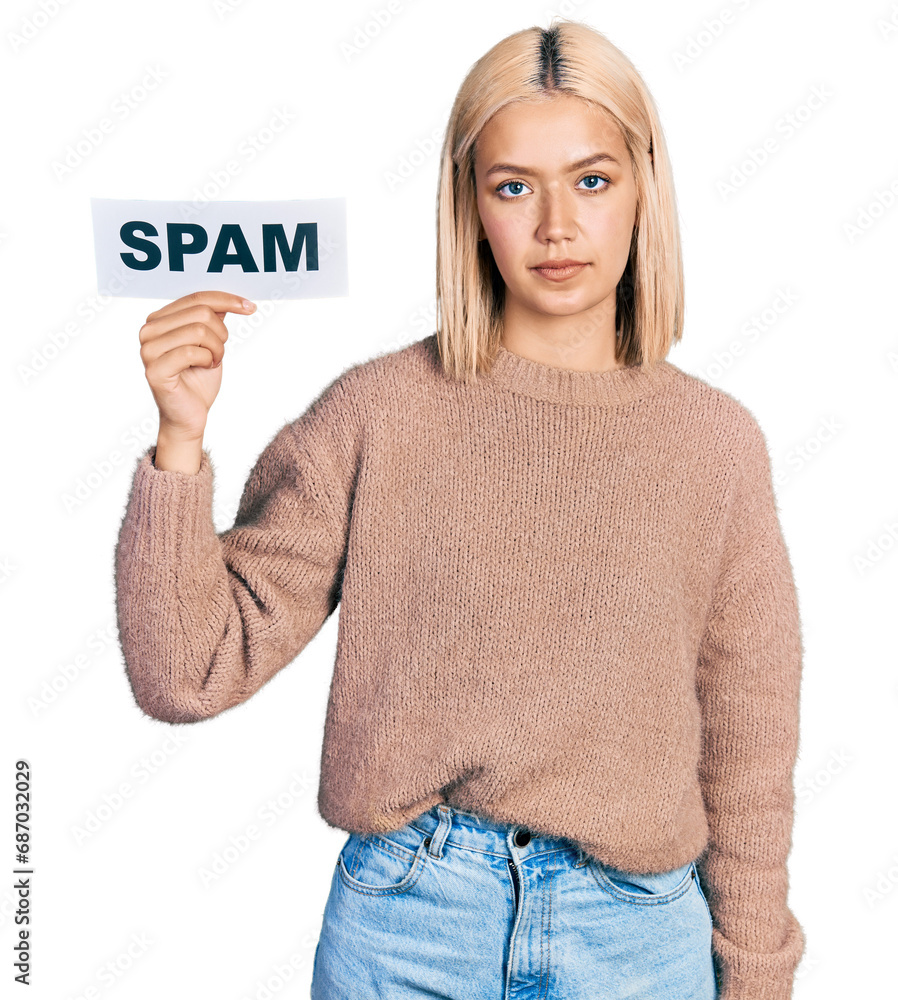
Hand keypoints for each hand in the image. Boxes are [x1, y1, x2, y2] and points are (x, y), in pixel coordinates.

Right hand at [138, 290, 255, 440]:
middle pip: (201, 313)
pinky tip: (203, 368)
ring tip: (210, 362)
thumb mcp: (210, 343)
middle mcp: (148, 331)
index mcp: (159, 320)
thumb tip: (227, 298)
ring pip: (199, 330)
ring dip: (216, 349)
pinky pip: (192, 352)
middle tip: (219, 353)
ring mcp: (148, 350)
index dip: (226, 299)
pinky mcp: (154, 369)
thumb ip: (211, 318)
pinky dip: (207, 360)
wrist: (190, 415)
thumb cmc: (198, 379)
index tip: (249, 307)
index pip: (196, 298)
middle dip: (221, 334)